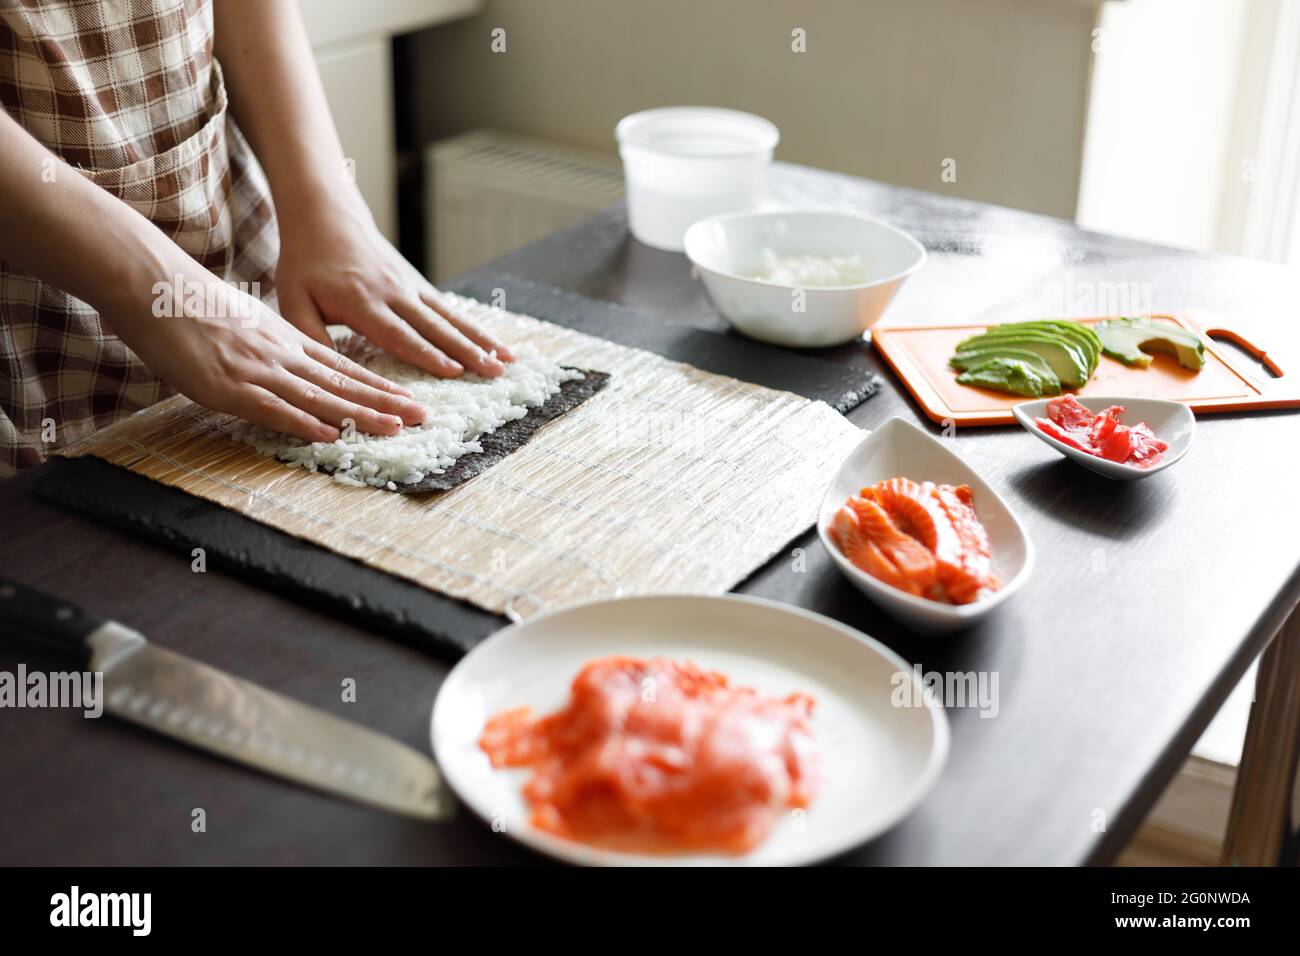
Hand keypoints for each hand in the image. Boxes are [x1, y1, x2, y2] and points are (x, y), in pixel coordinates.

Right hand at [106, 278, 427, 442]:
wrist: (151, 282)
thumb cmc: (190, 305)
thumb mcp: (244, 324)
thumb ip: (269, 347)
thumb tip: (288, 370)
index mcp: (285, 340)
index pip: (342, 368)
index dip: (377, 386)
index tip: (408, 400)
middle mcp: (280, 355)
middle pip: (342, 382)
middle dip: (384, 403)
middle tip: (422, 418)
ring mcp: (257, 370)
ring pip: (319, 396)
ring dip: (358, 414)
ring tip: (394, 428)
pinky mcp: (229, 386)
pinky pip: (273, 408)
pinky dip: (303, 422)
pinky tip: (330, 433)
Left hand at [274, 198, 513, 377]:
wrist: (326, 216)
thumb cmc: (306, 264)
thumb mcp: (293, 300)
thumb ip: (310, 336)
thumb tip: (329, 374)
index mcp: (361, 302)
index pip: (399, 333)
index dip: (427, 353)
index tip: (453, 371)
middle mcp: (393, 293)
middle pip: (435, 327)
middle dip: (467, 351)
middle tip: (494, 371)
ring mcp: (410, 287)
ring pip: (450, 318)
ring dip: (480, 340)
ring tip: (507, 360)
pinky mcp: (419, 284)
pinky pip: (450, 309)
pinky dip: (475, 327)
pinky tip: (497, 344)